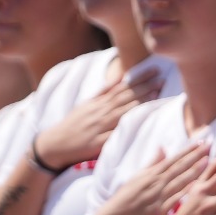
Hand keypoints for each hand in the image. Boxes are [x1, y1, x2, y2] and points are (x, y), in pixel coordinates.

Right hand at [34, 71, 163, 170]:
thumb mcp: (86, 105)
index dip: (139, 78)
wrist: (53, 144)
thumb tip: (119, 79)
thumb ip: (103, 93)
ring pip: (122, 112)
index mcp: (98, 103)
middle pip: (125, 97)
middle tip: (162, 78)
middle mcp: (100, 112)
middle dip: (145, 87)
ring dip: (139, 102)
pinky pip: (113, 135)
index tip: (155, 70)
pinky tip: (137, 123)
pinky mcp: (97, 143)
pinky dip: (125, 128)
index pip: (123, 87)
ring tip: (156, 93)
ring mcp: (99, 127)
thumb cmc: (72, 124)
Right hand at [91, 144, 208, 214]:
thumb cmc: (124, 200)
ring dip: (194, 170)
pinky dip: (186, 191)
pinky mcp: (158, 211)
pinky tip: (197, 185)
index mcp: (150, 175)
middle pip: (179, 167)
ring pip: (179, 181)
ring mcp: (157, 197)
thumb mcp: (136, 178)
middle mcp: (155, 183)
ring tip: (207, 160)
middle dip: (195, 155)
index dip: (188, 150)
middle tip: (209, 144)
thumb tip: (162, 147)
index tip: (201, 141)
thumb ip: (152, 164)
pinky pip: (175, 199)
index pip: (173, 159)